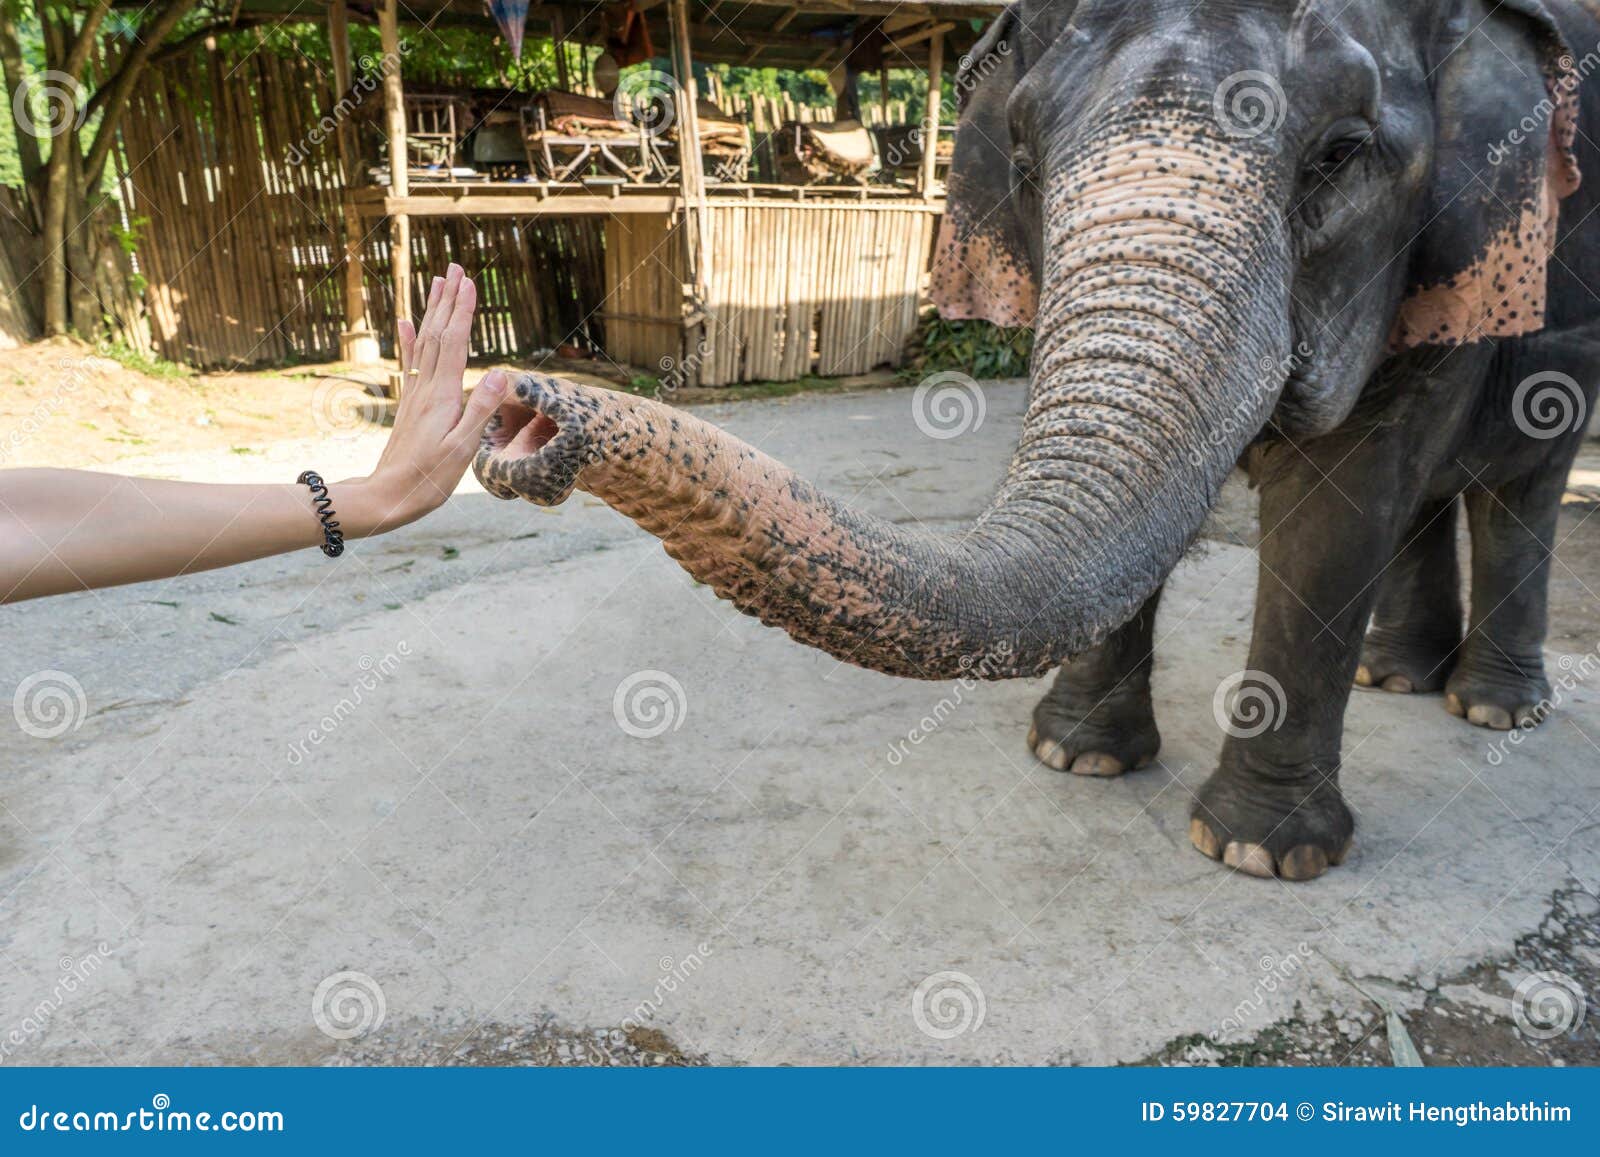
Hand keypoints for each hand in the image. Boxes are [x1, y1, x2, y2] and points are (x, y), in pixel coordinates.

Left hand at [346, 263, 506, 533]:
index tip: (469, 282)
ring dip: (432, 311)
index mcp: (443, 397)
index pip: (455, 344)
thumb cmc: (430, 478)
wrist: (389, 496)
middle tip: (454, 267)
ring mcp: (416, 395)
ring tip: (437, 283)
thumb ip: (481, 410)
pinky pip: (411, 363)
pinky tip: (407, 321)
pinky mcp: (410, 405)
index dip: (463, 312)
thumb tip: (500, 372)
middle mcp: (427, 389)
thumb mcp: (463, 448)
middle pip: (438, 334)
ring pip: (425, 342)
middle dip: (448, 300)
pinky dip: (409, 338)